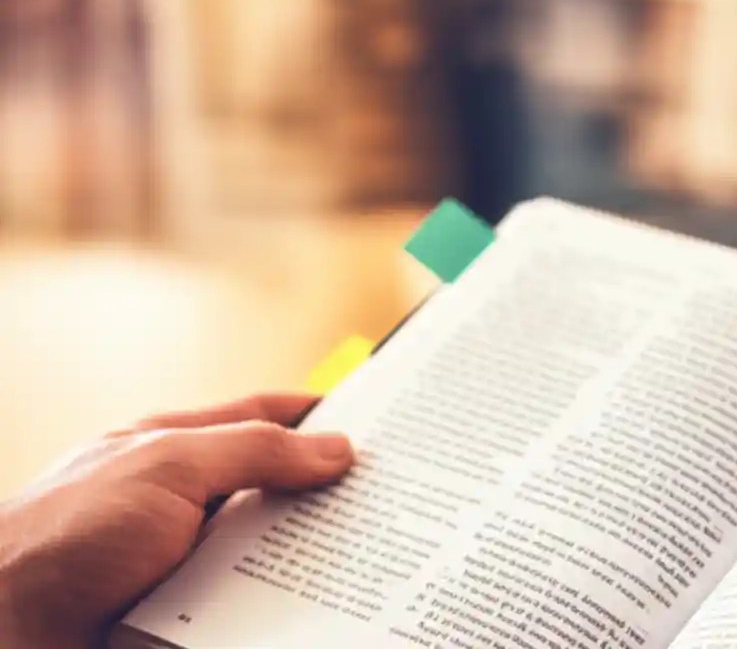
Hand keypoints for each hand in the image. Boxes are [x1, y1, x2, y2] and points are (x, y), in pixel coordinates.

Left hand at [0, 395, 354, 648]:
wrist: (8, 629)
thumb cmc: (64, 536)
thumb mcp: (166, 467)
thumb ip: (252, 451)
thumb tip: (335, 447)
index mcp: (175, 448)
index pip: (264, 417)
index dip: (322, 412)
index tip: (382, 419)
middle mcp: (185, 501)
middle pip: (278, 488)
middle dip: (332, 492)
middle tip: (395, 496)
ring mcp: (187, 560)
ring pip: (274, 553)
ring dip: (316, 558)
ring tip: (375, 557)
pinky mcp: (190, 612)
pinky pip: (256, 607)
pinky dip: (289, 608)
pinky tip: (324, 610)